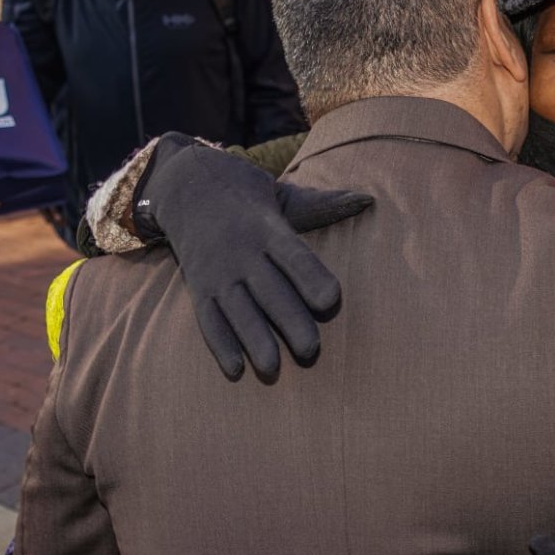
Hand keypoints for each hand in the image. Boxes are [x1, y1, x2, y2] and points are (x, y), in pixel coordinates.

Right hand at [133, 134, 372, 379]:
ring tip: (272, 368)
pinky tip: (235, 370)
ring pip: (237, 310)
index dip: (311, 278)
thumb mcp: (284, 195)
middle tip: (310, 350)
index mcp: (268, 228)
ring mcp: (217, 272)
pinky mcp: (198, 288)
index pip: (293, 255)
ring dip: (254, 339)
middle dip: (289, 320)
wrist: (187, 185)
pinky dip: (220, 344)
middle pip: (269, 290)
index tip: (330, 300)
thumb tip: (368, 199)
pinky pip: (208, 319)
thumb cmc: (248, 197)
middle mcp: (242, 251)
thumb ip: (323, 204)